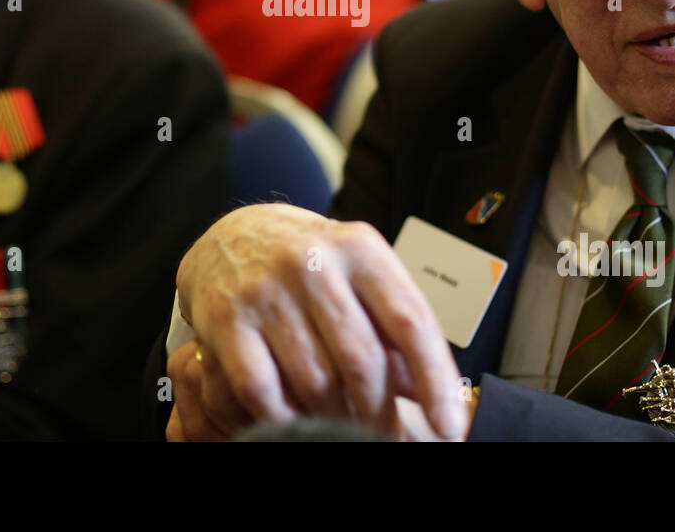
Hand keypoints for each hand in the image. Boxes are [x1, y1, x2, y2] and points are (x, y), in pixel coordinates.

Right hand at [175, 203, 467, 439]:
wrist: (234, 238)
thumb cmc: (312, 264)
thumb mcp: (362, 278)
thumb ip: (395, 329)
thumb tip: (434, 394)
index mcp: (360, 248)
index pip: (410, 321)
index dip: (435, 380)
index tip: (449, 426)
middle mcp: (312, 262)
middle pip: (361, 360)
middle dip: (378, 412)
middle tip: (385, 436)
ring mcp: (266, 289)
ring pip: (314, 382)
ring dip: (334, 420)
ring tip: (343, 429)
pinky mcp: (225, 318)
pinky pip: (262, 391)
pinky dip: (284, 418)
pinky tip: (296, 421)